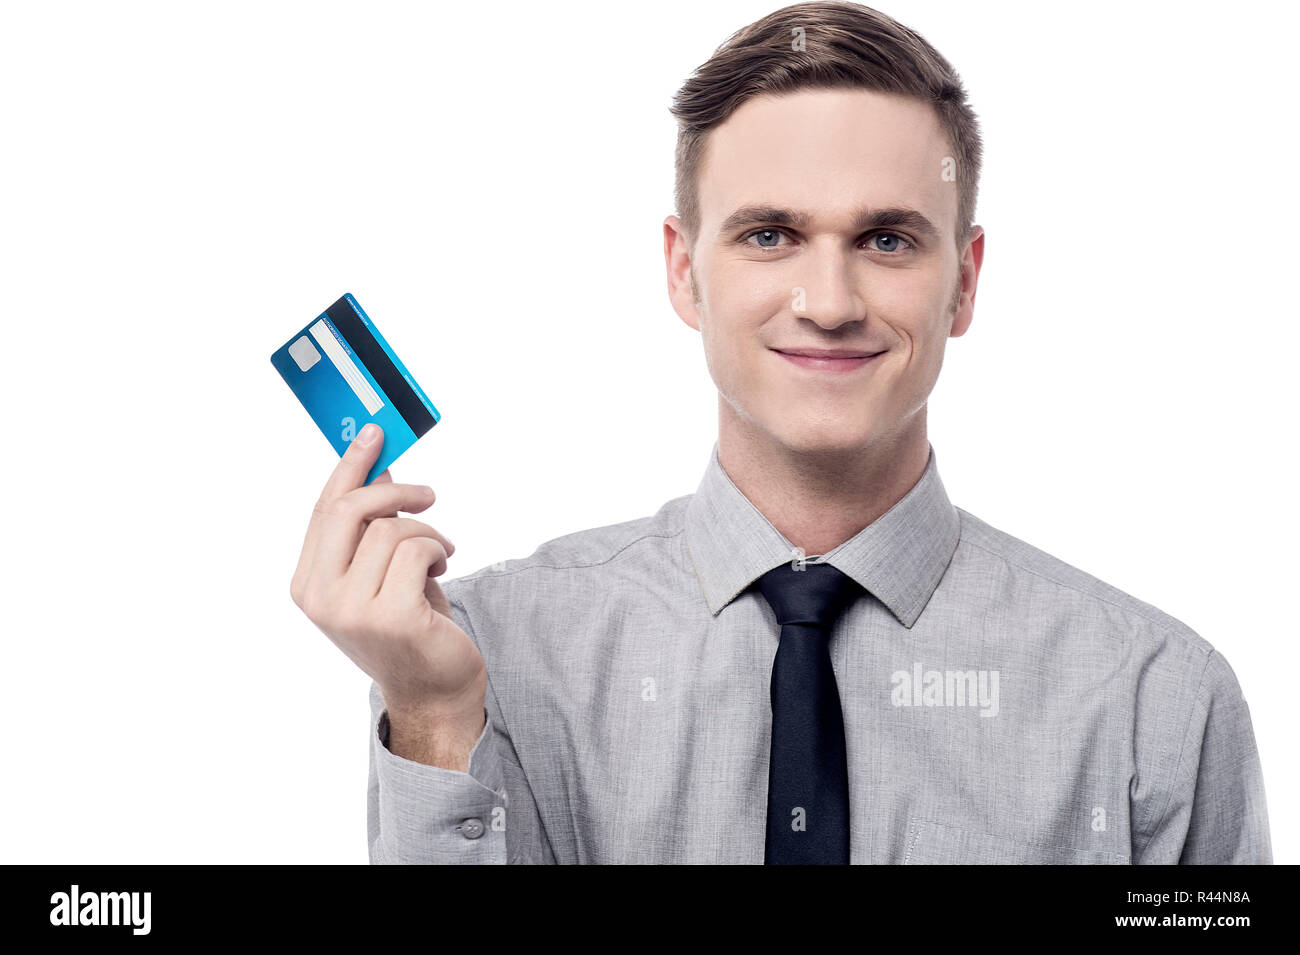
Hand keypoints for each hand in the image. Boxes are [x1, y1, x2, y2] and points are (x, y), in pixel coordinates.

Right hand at [289, 423, 485, 733]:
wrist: (434, 692)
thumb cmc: (409, 627)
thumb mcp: (379, 572)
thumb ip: (369, 529)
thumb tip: (377, 471)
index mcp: (307, 584)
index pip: (323, 510)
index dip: (350, 466)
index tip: (374, 434)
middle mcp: (319, 598)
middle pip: (350, 510)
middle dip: (395, 491)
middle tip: (429, 494)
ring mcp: (351, 611)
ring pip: (392, 530)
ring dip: (428, 534)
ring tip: (438, 558)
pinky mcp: (390, 617)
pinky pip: (418, 551)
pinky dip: (439, 552)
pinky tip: (441, 573)